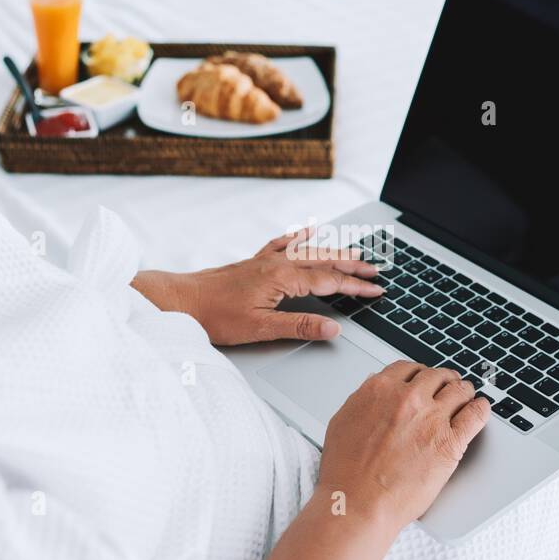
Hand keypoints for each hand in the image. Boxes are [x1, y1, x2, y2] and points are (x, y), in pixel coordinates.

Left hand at [132, 229, 383, 345]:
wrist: (181, 300)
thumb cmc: (215, 316)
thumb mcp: (260, 328)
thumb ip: (299, 327)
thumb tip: (332, 329)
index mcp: (282, 278)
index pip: (329, 281)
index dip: (356, 287)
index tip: (377, 290)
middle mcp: (276, 264)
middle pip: (323, 262)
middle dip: (352, 267)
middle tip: (376, 272)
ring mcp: (264, 261)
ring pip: (307, 251)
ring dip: (333, 252)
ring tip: (355, 254)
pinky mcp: (253, 262)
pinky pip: (282, 244)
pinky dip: (299, 237)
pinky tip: (308, 230)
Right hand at [317, 361, 490, 530]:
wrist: (357, 503)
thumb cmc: (346, 472)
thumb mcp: (343, 422)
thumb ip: (362, 400)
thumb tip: (374, 389)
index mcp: (380, 390)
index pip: (409, 369)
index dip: (420, 375)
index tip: (424, 381)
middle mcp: (408, 399)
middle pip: (437, 376)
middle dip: (444, 381)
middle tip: (448, 388)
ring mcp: (432, 419)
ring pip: (460, 390)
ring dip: (464, 392)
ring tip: (467, 398)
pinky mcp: (450, 442)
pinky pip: (476, 415)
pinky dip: (481, 409)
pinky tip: (480, 410)